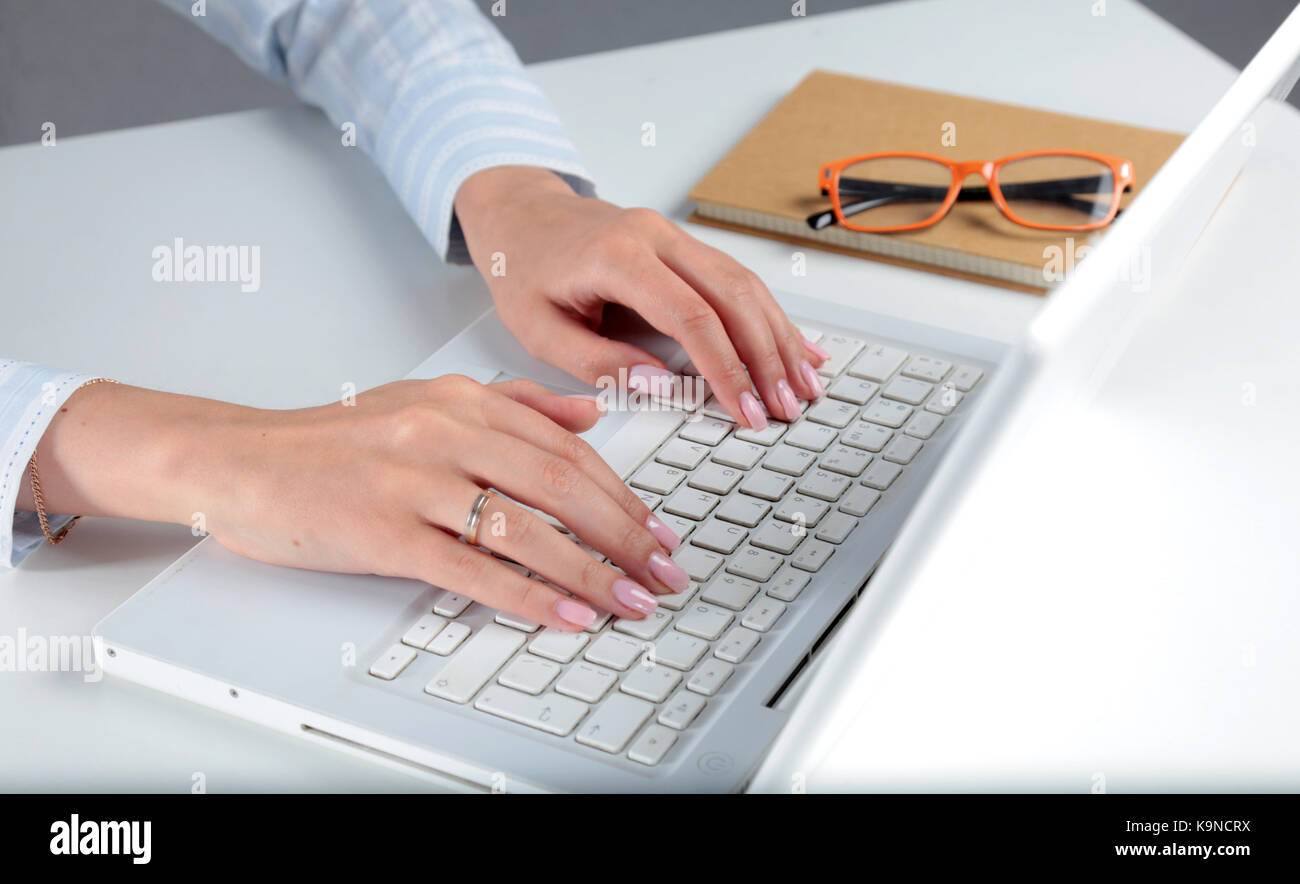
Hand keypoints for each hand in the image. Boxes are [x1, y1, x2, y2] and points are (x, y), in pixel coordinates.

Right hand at [21, 378, 689, 630]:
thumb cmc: (334, 441)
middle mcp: (444, 431)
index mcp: (462, 400)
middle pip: (561, 484)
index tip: (658, 530)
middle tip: (665, 571)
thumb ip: (512, 404)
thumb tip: (591, 413)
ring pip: (526, 528)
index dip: (623, 493)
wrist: (240, 462)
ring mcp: (413, 480)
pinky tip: (567, 616)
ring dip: (591, 571)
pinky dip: (528, 596)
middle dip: (626, 534)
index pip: (566, 447)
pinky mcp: (383, 531)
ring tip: (631, 601)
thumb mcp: (426, 401)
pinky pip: (472, 569)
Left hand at [454, 166, 829, 428]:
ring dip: (780, 337)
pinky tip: (795, 345)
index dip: (727, 369)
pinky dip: (769, 316)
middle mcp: (655, 236)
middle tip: (788, 405)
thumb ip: (599, 362)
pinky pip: (736, 279)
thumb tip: (664, 387)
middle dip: (768, 356)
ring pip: (744, 284)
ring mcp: (673, 235)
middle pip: (733, 296)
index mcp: (618, 256)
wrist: (518, 215)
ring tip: (804, 385)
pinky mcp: (682, 245)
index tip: (746, 410)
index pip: (692, 316)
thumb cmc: (523, 271)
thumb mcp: (538, 329)